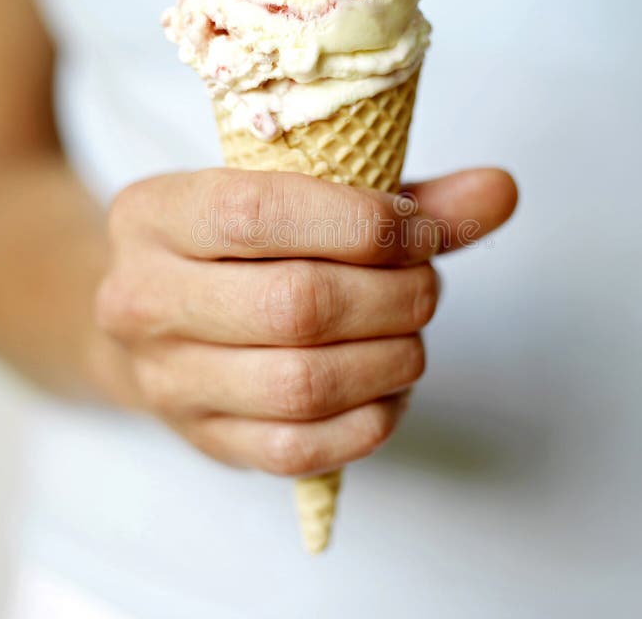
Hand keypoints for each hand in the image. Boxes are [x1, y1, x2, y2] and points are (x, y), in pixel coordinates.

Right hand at [90, 168, 516, 475]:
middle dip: (394, 296)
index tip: (419, 232)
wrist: (162, 313)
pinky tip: (389, 386)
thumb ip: (399, 196)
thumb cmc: (244, 244)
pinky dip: (371, 419)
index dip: (362, 225)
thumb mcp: (300, 195)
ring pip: (303, 385)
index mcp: (155, 214)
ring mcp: (167, 381)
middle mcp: (143, 299)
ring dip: (391, 359)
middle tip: (426, 284)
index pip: (258, 214)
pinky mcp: (205, 440)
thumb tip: (498, 191)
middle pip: (295, 305)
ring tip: (412, 333)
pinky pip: (300, 449)